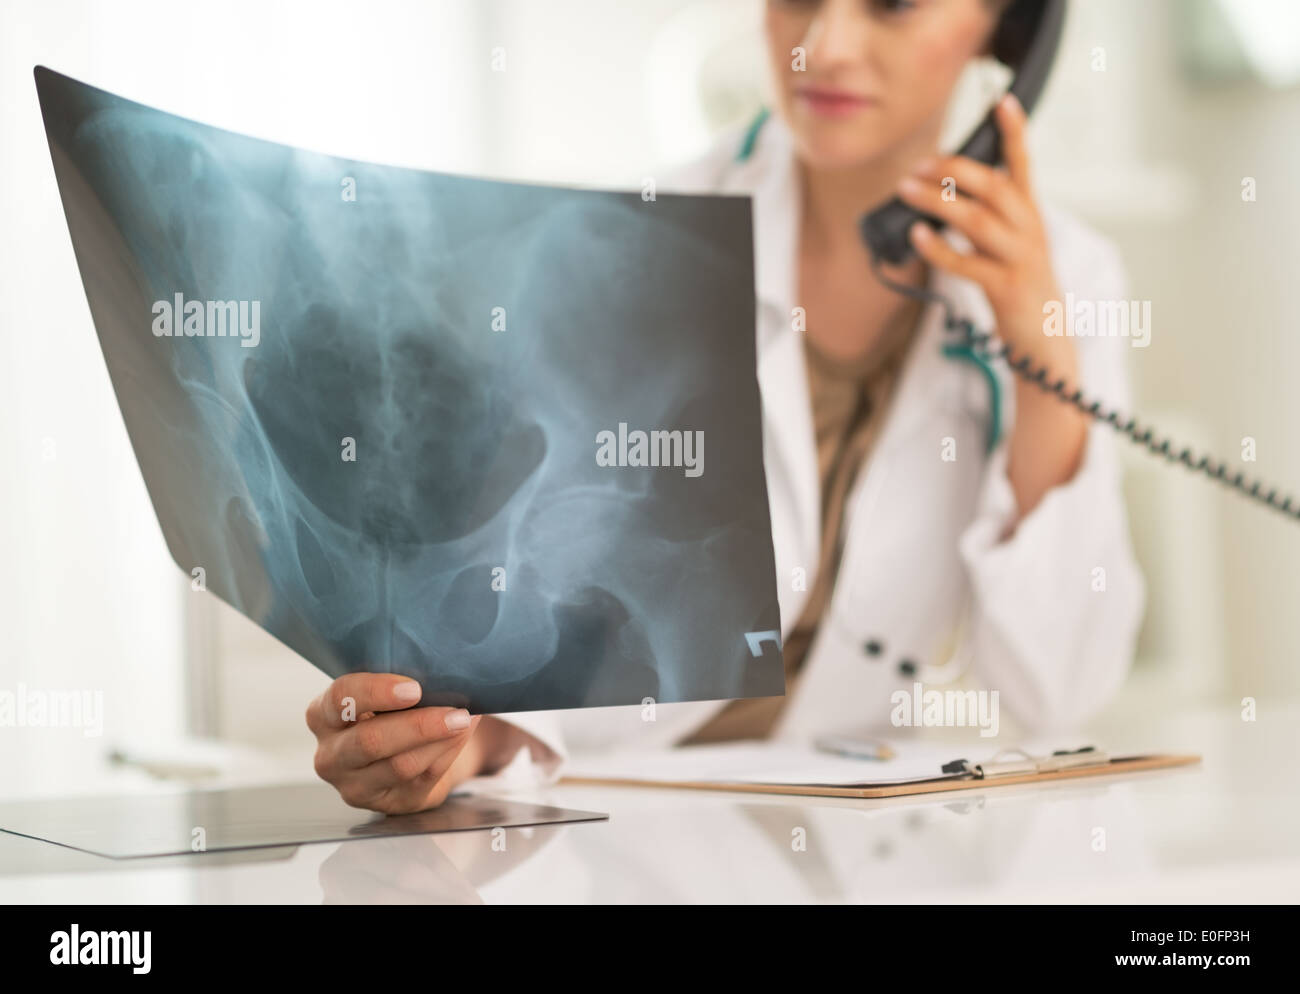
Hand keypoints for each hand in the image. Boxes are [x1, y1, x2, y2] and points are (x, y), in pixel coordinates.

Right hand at [306, 673, 483, 813]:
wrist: (402, 752)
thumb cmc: (388, 711)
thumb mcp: (380, 695)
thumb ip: (397, 685)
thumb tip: (441, 672)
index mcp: (322, 715)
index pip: (340, 699)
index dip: (376, 691)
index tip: (414, 688)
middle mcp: (330, 755)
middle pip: (371, 741)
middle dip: (418, 725)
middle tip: (453, 711)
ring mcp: (355, 786)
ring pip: (400, 765)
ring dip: (439, 740)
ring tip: (463, 720)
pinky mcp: (386, 803)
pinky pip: (421, 778)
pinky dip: (447, 753)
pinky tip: (460, 736)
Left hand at [893, 93, 1087, 516]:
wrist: (1047, 349)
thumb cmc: (1022, 298)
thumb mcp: (1012, 253)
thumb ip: (987, 226)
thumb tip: (940, 204)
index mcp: (1033, 220)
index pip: (1026, 166)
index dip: (1016, 133)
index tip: (1002, 101)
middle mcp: (1031, 234)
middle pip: (994, 187)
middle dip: (954, 169)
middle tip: (918, 165)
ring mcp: (1022, 261)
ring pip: (978, 219)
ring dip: (938, 202)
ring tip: (906, 191)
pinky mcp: (1007, 290)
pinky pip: (968, 263)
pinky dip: (940, 248)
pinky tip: (917, 237)